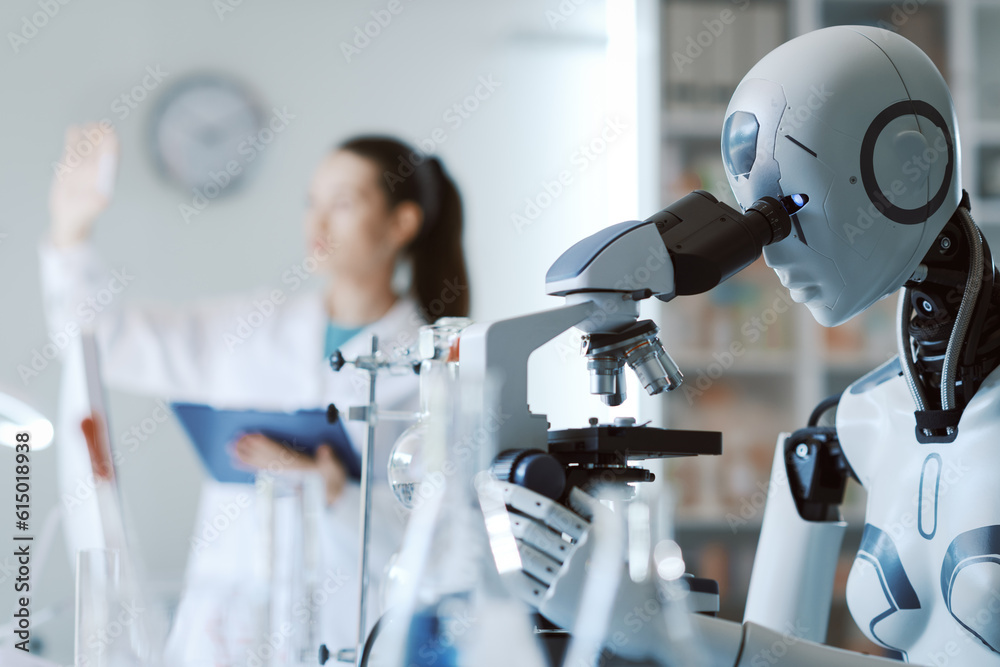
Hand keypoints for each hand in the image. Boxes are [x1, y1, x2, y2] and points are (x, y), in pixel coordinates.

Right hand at [49, 123, 118, 247]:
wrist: (68, 219)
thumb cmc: (81, 216)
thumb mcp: (88, 210)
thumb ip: (96, 203)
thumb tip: (104, 198)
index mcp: (103, 177)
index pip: (110, 158)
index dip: (111, 145)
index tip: (111, 133)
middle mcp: (94, 170)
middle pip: (100, 149)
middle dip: (101, 137)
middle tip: (99, 124)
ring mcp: (81, 167)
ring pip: (87, 147)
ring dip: (89, 135)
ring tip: (89, 124)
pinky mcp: (69, 167)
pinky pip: (72, 150)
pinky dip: (73, 139)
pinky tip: (74, 128)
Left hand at [232, 434, 347, 504]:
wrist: (331, 497)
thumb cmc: (332, 478)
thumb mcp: (335, 468)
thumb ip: (329, 459)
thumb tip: (324, 449)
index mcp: (300, 466)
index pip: (279, 453)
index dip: (266, 445)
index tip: (254, 436)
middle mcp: (288, 471)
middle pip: (266, 458)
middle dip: (251, 449)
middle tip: (235, 440)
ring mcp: (283, 474)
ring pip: (261, 464)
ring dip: (246, 456)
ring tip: (232, 448)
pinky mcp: (281, 476)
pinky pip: (262, 470)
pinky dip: (250, 465)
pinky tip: (238, 461)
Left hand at [490, 482, 708, 663]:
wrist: (641, 623)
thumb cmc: (630, 581)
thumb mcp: (620, 539)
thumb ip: (597, 513)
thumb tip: (577, 493)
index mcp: (591, 540)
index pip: (549, 510)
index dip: (522, 494)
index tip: (504, 486)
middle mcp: (576, 561)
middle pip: (531, 529)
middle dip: (502, 511)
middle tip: (485, 499)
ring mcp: (563, 584)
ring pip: (523, 554)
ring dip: (499, 536)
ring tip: (484, 522)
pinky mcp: (554, 605)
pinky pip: (522, 583)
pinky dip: (504, 567)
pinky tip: (492, 556)